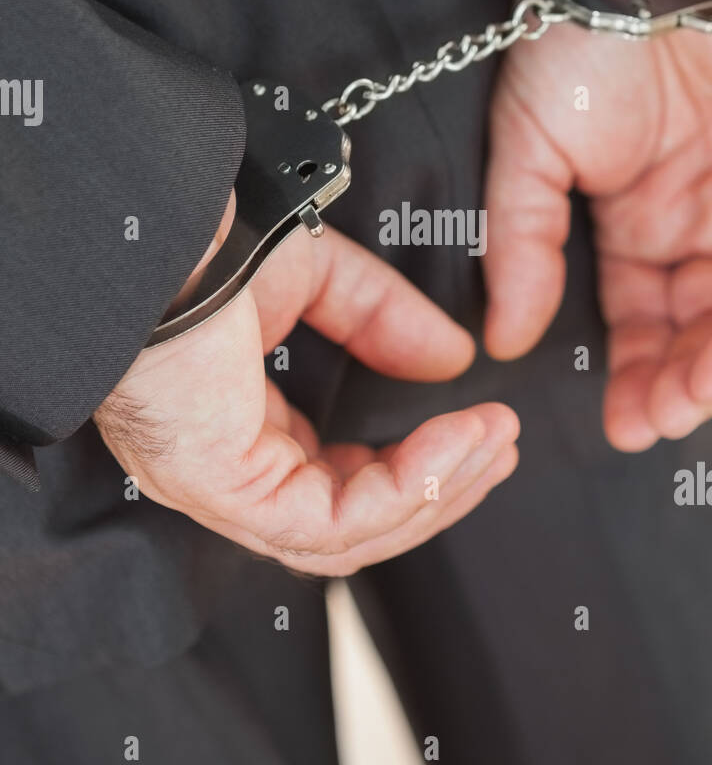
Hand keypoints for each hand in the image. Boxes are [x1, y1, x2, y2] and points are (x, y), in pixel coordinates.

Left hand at [95, 217, 518, 574]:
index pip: (338, 489)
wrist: (157, 225)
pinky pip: (331, 522)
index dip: (418, 469)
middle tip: (501, 446)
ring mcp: (223, 490)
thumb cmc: (205, 247)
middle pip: (353, 529)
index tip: (480, 430)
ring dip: (436, 492)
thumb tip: (453, 360)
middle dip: (441, 490)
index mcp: (243, 433)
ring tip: (492, 441)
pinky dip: (407, 488)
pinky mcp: (225, 488)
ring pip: (348, 540)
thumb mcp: (318, 280)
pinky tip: (453, 441)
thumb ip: (383, 322)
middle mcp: (230, 475)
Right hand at [483, 0, 711, 449]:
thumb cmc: (581, 41)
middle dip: (686, 382)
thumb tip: (507, 338)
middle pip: (709, 327)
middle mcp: (708, 222)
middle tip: (659, 419)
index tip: (620, 425)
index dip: (637, 376)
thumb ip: (524, 245)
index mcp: (643, 224)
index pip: (647, 322)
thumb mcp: (528, 152)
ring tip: (699, 392)